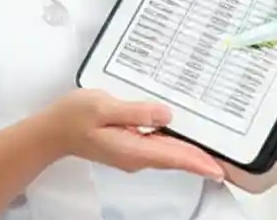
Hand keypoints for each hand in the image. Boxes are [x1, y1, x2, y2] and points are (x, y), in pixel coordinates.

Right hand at [41, 89, 225, 179]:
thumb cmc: (73, 117)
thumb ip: (135, 112)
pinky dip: (173, 146)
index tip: (218, 169)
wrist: (52, 131)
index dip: (198, 162)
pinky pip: (157, 149)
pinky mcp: (127, 147)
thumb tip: (165, 115)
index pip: (174, 157)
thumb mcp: (103, 106)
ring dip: (188, 153)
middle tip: (224, 162)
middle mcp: (135, 156)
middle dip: (199, 160)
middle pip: (174, 158)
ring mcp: (131, 154)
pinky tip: (181, 140)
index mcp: (132, 148)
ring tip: (210, 152)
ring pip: (167, 155)